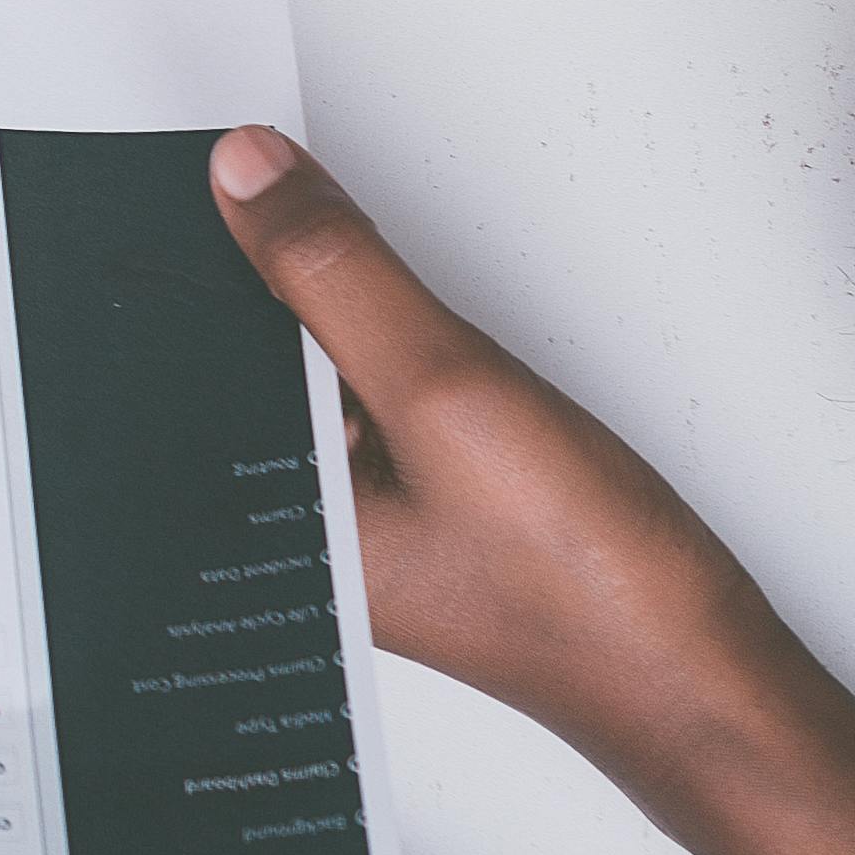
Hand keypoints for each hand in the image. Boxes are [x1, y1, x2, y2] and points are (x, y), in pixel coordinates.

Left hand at [210, 129, 854, 854]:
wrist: (707, 682)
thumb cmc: (584, 591)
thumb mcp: (444, 393)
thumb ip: (335, 276)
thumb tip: (244, 175)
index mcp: (256, 528)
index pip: (160, 376)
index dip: (154, 272)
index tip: (148, 173)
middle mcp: (286, 530)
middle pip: (217, 373)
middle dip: (218, 279)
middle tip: (228, 173)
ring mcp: (350, 520)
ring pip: (286, 379)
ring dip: (292, 302)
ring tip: (283, 208)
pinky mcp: (411, 506)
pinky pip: (349, 399)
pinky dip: (353, 340)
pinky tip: (363, 293)